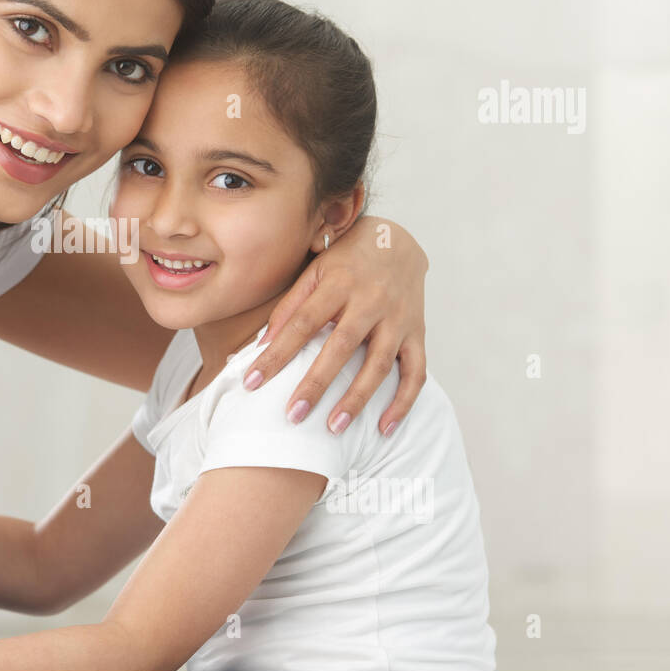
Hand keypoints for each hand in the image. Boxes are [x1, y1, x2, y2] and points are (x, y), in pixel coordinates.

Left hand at [243, 216, 427, 435]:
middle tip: (293, 415)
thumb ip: (289, 306)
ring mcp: (398, 319)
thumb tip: (262, 344)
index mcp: (339, 284)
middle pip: (341, 347)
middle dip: (316, 383)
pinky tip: (384, 429)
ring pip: (379, 364)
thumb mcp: (314, 271)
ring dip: (357, 399)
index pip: (301, 323)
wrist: (398, 242)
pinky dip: (403, 402)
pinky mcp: (417, 333)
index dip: (276, 354)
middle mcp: (371, 301)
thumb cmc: (346, 261)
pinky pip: (416, 372)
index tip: (252, 382)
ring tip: (333, 428)